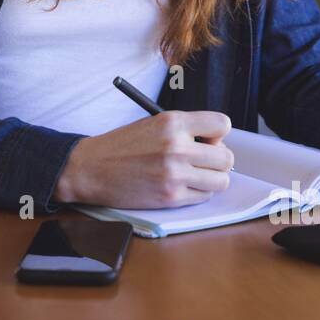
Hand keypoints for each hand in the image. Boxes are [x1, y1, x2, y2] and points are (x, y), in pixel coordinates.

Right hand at [54, 110, 233, 208]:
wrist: (92, 168)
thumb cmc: (122, 145)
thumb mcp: (154, 123)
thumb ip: (185, 129)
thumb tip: (216, 144)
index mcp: (173, 122)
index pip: (222, 125)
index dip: (218, 135)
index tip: (207, 140)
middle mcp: (177, 147)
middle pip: (227, 158)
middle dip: (218, 161)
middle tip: (201, 161)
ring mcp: (175, 174)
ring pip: (221, 181)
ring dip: (211, 179)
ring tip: (192, 175)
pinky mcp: (170, 197)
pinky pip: (204, 197)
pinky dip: (197, 193)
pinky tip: (179, 185)